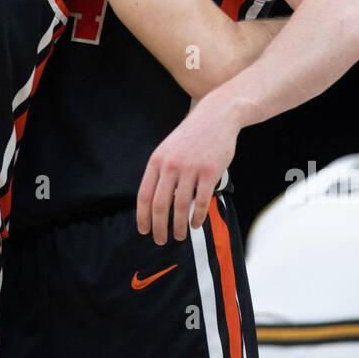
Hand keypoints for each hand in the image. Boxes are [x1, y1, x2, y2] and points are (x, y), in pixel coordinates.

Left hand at [136, 96, 239, 244]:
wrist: (216, 117)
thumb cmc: (191, 137)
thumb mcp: (168, 149)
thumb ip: (161, 173)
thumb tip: (156, 203)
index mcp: (157, 161)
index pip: (144, 195)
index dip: (143, 216)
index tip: (144, 231)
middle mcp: (171, 165)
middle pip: (160, 205)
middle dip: (159, 227)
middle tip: (161, 240)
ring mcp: (190, 169)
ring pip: (181, 206)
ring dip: (179, 226)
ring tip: (180, 235)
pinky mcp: (210, 172)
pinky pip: (201, 201)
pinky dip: (197, 217)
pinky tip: (196, 224)